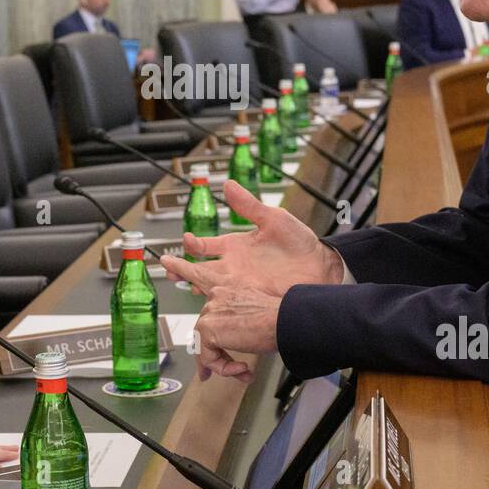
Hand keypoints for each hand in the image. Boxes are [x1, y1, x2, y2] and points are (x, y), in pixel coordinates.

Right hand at [159, 180, 343, 299]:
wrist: (321, 267)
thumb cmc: (300, 243)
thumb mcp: (273, 219)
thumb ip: (249, 205)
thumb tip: (228, 184)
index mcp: (236, 246)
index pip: (206, 246)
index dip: (193, 243)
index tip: (186, 240)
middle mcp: (233, 267)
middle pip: (200, 269)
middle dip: (182, 268)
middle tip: (166, 268)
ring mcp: (241, 284)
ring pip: (209, 287)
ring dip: (195, 286)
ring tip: (180, 284)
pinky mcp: (250, 299)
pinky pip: (229, 303)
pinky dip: (217, 304)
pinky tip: (207, 304)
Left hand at [191, 285, 281, 382]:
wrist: (284, 320)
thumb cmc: (278, 317)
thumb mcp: (255, 316)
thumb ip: (239, 323)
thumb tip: (236, 340)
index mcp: (225, 292)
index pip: (213, 319)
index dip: (217, 340)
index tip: (222, 354)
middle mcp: (214, 299)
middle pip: (206, 334)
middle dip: (219, 357)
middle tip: (234, 370)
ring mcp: (209, 313)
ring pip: (205, 348)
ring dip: (224, 365)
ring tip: (244, 374)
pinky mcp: (208, 329)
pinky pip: (208, 358)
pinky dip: (224, 368)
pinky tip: (243, 368)